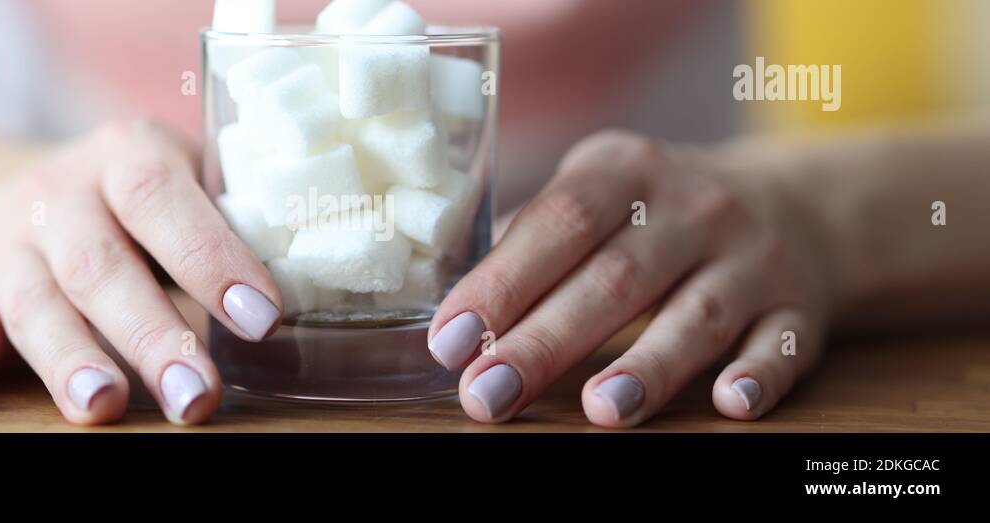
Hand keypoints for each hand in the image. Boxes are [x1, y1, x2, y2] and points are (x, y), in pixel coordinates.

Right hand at [0, 121, 282, 424]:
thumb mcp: (180, 185)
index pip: (166, 200)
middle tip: (197, 394)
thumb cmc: (134, 204)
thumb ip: (226, 224)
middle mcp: (60, 197)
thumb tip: (306, 290)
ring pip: (36, 304)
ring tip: (103, 407)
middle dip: (152, 334)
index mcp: (126, 158)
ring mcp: (8, 245)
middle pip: (103, 267)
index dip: (212, 256)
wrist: (19, 196)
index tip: (261, 317)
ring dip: (68, 359)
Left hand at [428, 130, 830, 425]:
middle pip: (615, 279)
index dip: (501, 282)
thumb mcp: (595, 191)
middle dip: (544, 342)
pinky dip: (760, 375)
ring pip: (699, 316)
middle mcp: (694, 208)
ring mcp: (753, 258)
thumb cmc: (655, 212)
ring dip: (649, 366)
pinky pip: (783, 344)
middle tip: (487, 395)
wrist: (794, 204)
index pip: (557, 223)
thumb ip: (530, 239)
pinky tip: (730, 404)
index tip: (450, 339)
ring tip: (600, 410)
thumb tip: (447, 303)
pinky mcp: (801, 308)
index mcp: (624, 171)